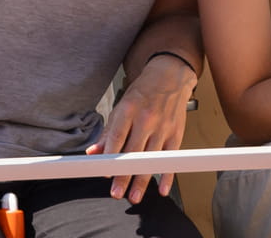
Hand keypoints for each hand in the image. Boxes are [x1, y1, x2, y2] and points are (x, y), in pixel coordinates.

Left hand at [85, 55, 195, 203]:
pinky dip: (167, 175)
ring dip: (142, 180)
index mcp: (129, 110)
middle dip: (124, 175)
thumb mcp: (121, 106)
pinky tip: (161, 188)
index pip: (117, 137)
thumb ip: (108, 131)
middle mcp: (146, 119)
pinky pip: (170, 158)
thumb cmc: (143, 92)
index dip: (110, 157)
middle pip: (133, 152)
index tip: (104, 173)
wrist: (170, 75)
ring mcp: (163, 127)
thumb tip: (94, 152)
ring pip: (151, 158)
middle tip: (117, 192)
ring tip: (134, 195)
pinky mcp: (176, 133)